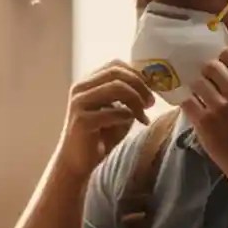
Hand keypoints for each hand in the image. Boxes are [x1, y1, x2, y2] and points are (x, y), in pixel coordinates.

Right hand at [57, 61, 154, 177]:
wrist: (77, 163)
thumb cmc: (99, 137)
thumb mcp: (116, 111)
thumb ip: (127, 97)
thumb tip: (148, 89)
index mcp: (87, 82)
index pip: (115, 64)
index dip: (137, 74)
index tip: (150, 90)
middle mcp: (80, 88)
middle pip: (116, 72)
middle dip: (139, 85)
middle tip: (151, 102)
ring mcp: (79, 103)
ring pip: (116, 87)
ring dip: (136, 100)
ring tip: (143, 114)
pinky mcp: (82, 121)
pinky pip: (113, 111)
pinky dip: (129, 116)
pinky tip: (135, 123)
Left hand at [181, 48, 227, 180]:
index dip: (224, 57)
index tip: (222, 66)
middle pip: (211, 66)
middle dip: (207, 73)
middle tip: (209, 83)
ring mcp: (221, 108)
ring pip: (197, 82)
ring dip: (197, 88)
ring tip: (202, 97)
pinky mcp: (204, 122)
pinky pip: (187, 101)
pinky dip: (189, 103)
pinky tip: (195, 108)